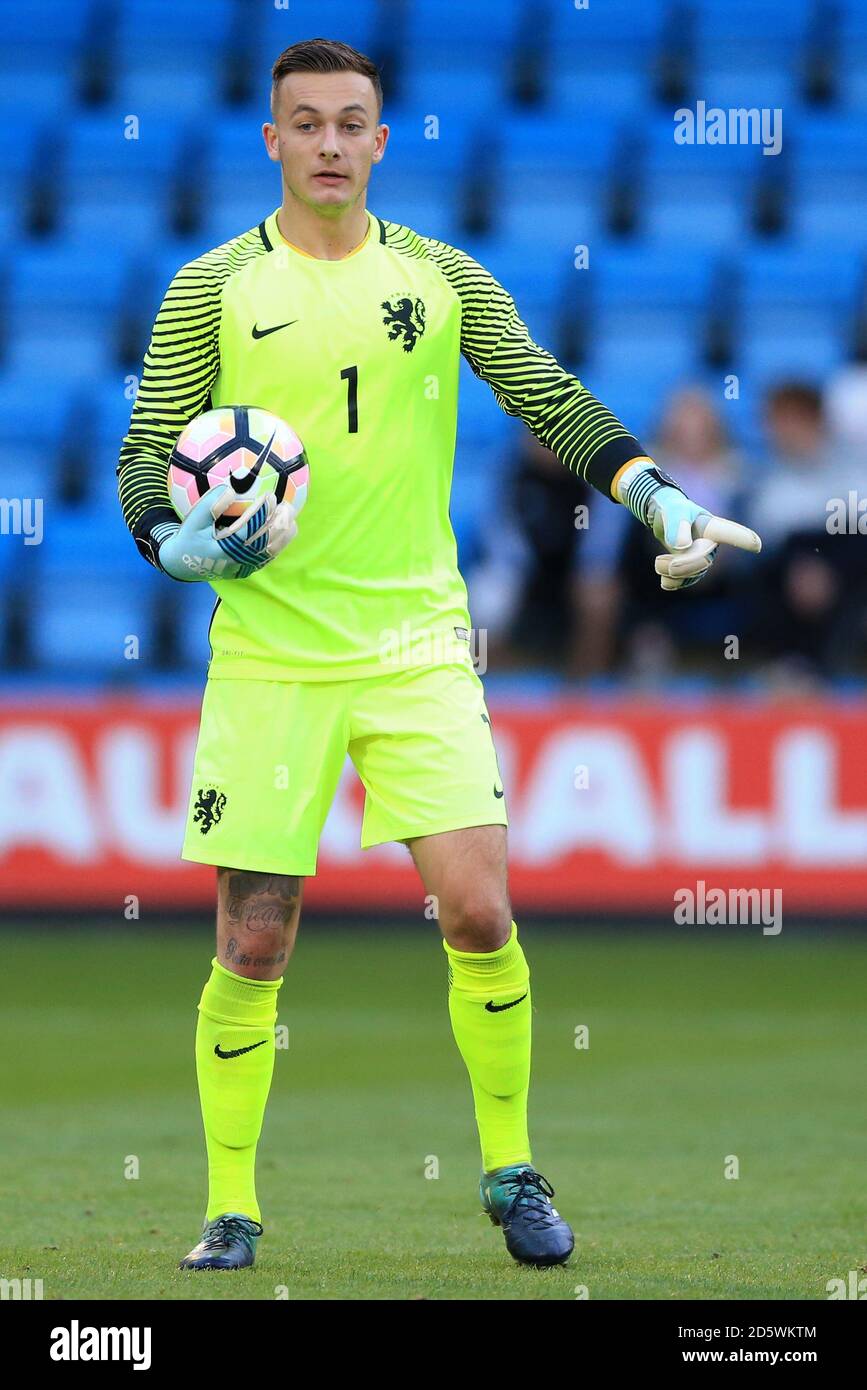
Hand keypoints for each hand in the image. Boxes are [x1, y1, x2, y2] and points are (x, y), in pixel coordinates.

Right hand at [158, 484, 297, 580]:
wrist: (183, 565)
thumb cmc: (189, 538)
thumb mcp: (193, 520)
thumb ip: (210, 505)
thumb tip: (230, 489)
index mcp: (223, 549)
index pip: (249, 530)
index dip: (261, 513)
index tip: (269, 496)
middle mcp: (237, 561)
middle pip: (266, 541)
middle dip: (279, 522)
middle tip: (287, 504)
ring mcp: (245, 567)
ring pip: (271, 551)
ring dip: (284, 533)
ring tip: (290, 515)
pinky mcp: (248, 569)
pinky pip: (269, 556)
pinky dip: (280, 542)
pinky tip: (285, 529)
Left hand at [617, 462, 761, 591]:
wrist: (663, 517)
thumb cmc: (672, 509)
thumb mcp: (672, 510)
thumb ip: (677, 525)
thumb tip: (682, 547)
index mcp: (711, 527)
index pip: (729, 532)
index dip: (743, 539)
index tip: (757, 544)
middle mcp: (711, 545)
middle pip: (703, 562)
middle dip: (682, 564)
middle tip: (659, 561)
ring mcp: (702, 559)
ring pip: (692, 574)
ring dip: (671, 572)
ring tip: (658, 562)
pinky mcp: (691, 571)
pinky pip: (682, 583)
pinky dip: (669, 582)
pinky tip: (663, 575)